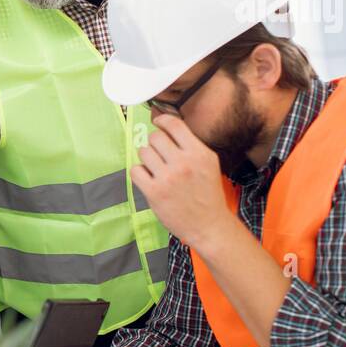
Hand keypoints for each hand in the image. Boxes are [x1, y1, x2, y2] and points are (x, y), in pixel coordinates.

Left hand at [130, 113, 230, 248]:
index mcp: (199, 154)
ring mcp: (167, 178)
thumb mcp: (208, 164)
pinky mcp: (154, 192)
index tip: (157, 122)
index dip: (162, 120)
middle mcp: (183, 163)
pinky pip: (136, 170)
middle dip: (155, 144)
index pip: (174, 125)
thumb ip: (191, 146)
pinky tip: (149, 179)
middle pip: (155, 137)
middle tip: (160, 155)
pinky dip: (140, 173)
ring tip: (156, 169)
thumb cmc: (208, 194)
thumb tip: (167, 126)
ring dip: (147, 158)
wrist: (209, 226)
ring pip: (143, 152)